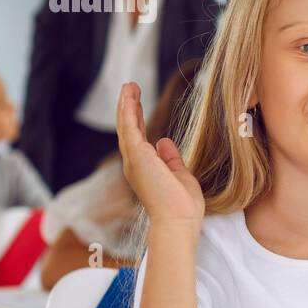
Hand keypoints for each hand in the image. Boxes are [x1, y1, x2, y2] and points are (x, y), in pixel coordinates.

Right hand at [115, 82, 203, 226]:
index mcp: (145, 168)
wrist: (179, 221)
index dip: (137, 119)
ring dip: (127, 104)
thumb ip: (170, 158)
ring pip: (126, 126)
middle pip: (128, 129)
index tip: (137, 103)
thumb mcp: (179, 174)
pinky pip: (130, 129)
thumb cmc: (181, 205)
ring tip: (129, 86)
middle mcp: (135, 163)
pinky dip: (129, 111)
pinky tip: (130, 96)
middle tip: (130, 88)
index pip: (139, 138)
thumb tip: (164, 141)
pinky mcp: (137, 157)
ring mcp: (134, 160)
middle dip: (129, 107)